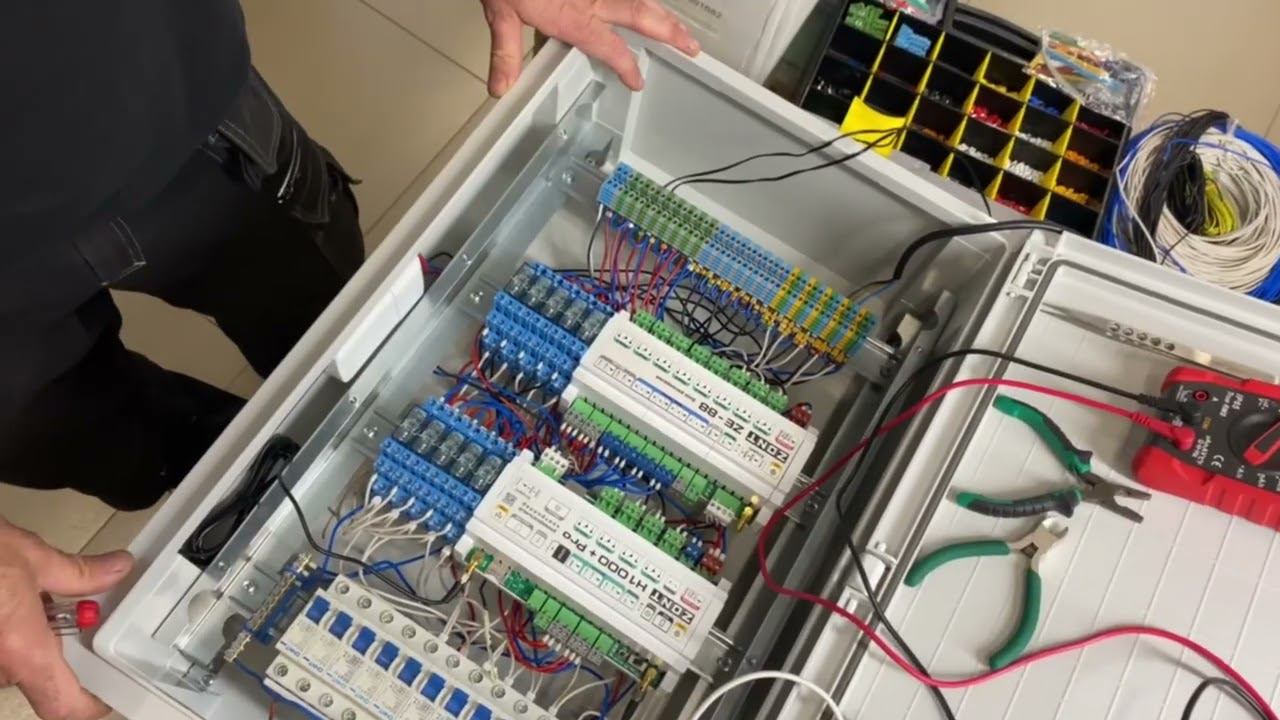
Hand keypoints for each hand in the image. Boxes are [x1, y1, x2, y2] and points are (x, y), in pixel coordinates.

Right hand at [0, 518, 132, 719]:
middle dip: (47, 645)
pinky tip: (0, 601)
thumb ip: (78, 573)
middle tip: (57, 612)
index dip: (90, 705)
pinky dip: (1, 631)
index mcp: (22, 650)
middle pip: (33, 675)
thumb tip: (115, 569)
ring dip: (17, 636)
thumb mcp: (31, 557)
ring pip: (7, 662)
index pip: (64, 705)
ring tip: (17, 598)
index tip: (106, 694)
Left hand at [480, 0, 700, 96]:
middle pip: (640, 17)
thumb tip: (500, 89)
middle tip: (693, 48)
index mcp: (572, 17)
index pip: (609, 47)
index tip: (637, 82)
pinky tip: (657, 2)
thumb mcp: (500, 13)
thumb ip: (506, 51)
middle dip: (669, 33)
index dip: (625, 66)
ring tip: (685, 28)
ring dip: (665, 13)